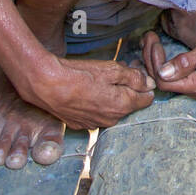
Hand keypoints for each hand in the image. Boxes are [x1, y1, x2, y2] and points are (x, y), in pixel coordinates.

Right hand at [21, 55, 155, 129]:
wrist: (46, 85)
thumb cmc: (79, 74)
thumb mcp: (111, 69)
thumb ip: (134, 78)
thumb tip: (149, 84)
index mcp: (122, 106)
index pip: (146, 99)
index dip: (145, 85)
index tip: (137, 75)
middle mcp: (111, 120)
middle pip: (129, 104)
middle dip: (127, 90)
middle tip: (117, 73)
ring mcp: (94, 124)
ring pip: (112, 110)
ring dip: (111, 98)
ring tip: (98, 81)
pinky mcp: (79, 125)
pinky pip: (95, 114)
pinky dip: (95, 104)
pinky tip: (86, 92)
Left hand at [144, 22, 195, 98]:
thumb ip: (186, 63)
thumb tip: (163, 73)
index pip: (165, 82)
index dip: (155, 64)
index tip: (153, 42)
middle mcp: (195, 90)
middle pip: (162, 81)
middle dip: (151, 59)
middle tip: (148, 37)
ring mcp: (194, 85)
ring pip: (165, 77)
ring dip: (154, 59)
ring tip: (149, 39)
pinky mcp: (193, 79)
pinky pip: (171, 74)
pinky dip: (161, 61)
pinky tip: (155, 48)